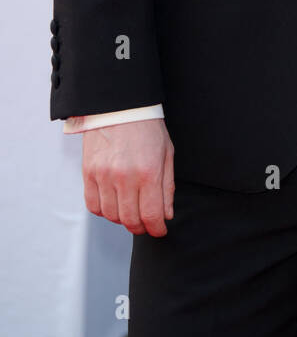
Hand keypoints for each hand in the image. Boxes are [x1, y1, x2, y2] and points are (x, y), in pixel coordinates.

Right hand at [82, 118, 174, 236]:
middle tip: (146, 224)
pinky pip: (93, 205)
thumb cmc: (146, 126)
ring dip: (122, 220)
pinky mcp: (88, 173)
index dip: (157, 229)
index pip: (151, 215)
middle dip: (141, 227)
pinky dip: (103, 211)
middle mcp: (124, 177)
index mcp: (148, 172)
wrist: (119, 105)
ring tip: (130, 212)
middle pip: (130, 220)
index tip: (160, 230)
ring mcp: (104, 176)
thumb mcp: (166, 153)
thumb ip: (167, 187)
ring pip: (111, 216)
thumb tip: (166, 214)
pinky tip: (113, 204)